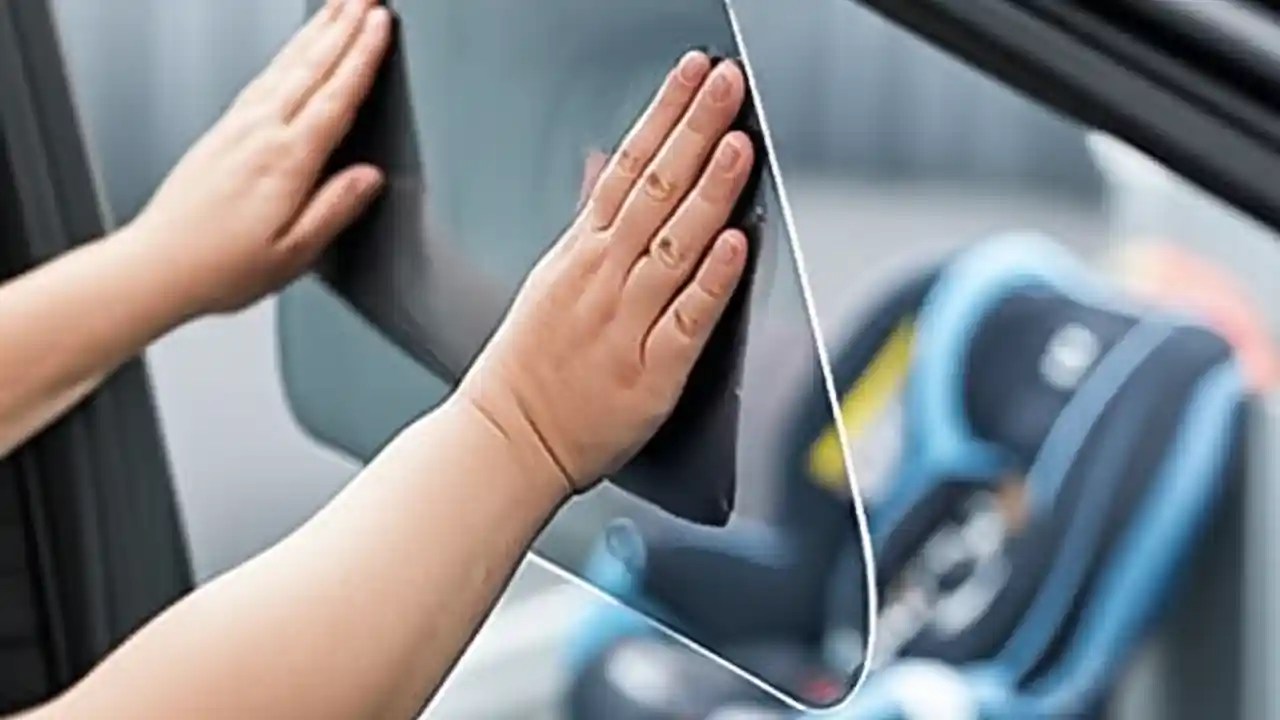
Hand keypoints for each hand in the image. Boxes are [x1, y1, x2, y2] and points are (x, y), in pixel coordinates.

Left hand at [127, 0, 391, 316]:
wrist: (156, 266)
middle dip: (343, 28)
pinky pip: (263, 79)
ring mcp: (237, 128)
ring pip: (286, 66)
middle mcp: (259, 135)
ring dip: (316, 32)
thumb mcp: (294, 254)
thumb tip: (370, 178)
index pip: (336, 97)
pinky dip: (286, 56)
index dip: (362, 57)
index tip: (382, 25)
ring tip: (338, 8)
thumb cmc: (222, 268)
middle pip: (311, 67)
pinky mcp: (221, 132)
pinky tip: (294, 51)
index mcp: (285, 162)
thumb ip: (335, 209)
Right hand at [460, 53, 754, 494]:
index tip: (693, 74)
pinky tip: (735, 245)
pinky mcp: (651, 372)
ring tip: (738, 145)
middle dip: (693, 131)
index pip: (628, 167)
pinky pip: (686, 320)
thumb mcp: (550, 278)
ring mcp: (626, 323)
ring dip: (709, 193)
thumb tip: (604, 163)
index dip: (665, 116)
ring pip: (674, 246)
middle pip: (655, 192)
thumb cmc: (531, 366)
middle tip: (726, 84)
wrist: (508, 440)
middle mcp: (603, 279)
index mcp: (581, 253)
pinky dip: (710, 282)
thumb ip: (588, 220)